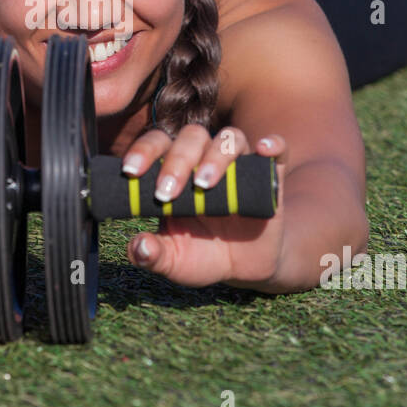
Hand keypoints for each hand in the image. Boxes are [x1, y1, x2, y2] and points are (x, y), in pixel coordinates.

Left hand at [120, 125, 286, 289]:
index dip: (142, 151)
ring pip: (229, 139)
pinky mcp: (270, 175)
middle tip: (166, 191)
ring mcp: (239, 166)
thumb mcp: (173, 261)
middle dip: (176, 160)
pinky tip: (264, 150)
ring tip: (205, 184)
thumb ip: (152, 254)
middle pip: (191, 137)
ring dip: (215, 156)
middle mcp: (205, 160)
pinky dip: (272, 144)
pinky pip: (276, 149)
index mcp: (174, 171)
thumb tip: (138, 248)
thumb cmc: (201, 256)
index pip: (157, 145)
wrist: (244, 269)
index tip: (130, 172)